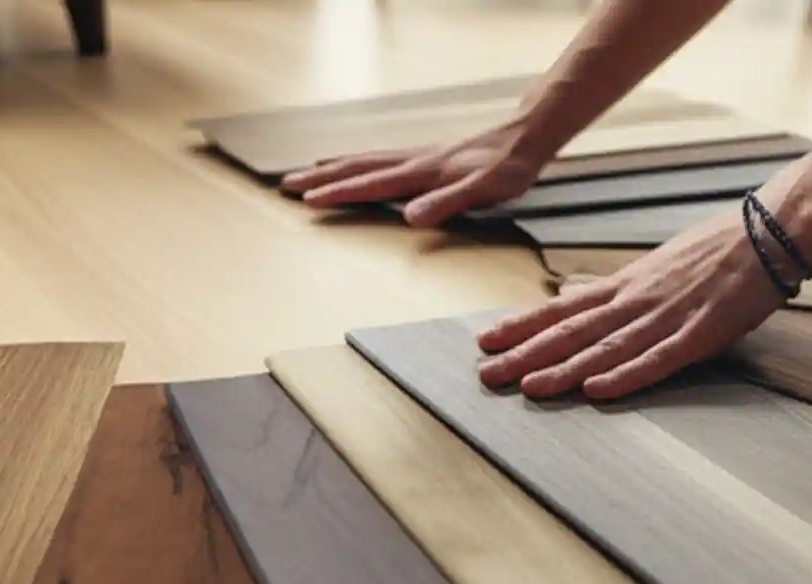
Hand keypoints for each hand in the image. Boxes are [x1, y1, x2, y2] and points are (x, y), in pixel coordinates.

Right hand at [280, 122, 548, 227]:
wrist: (524, 137)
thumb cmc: (508, 167)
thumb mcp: (485, 190)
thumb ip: (448, 203)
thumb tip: (411, 219)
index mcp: (423, 172)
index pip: (371, 185)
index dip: (338, 194)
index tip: (307, 201)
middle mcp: (414, 160)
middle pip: (357, 168)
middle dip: (320, 178)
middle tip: (286, 186)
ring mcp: (418, 155)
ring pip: (366, 160)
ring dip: (334, 168)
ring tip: (307, 173)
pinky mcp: (426, 155)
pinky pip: (381, 157)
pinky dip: (358, 161)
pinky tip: (356, 165)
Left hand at [476, 212, 787, 399]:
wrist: (770, 230)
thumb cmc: (716, 248)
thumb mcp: (654, 264)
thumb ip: (613, 286)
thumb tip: (570, 293)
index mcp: (626, 284)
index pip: (563, 308)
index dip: (523, 325)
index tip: (487, 340)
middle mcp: (637, 300)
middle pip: (573, 330)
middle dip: (527, 353)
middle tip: (487, 373)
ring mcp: (667, 316)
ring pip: (606, 347)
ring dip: (565, 368)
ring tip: (530, 386)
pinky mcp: (700, 333)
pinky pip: (658, 359)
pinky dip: (627, 375)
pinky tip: (598, 389)